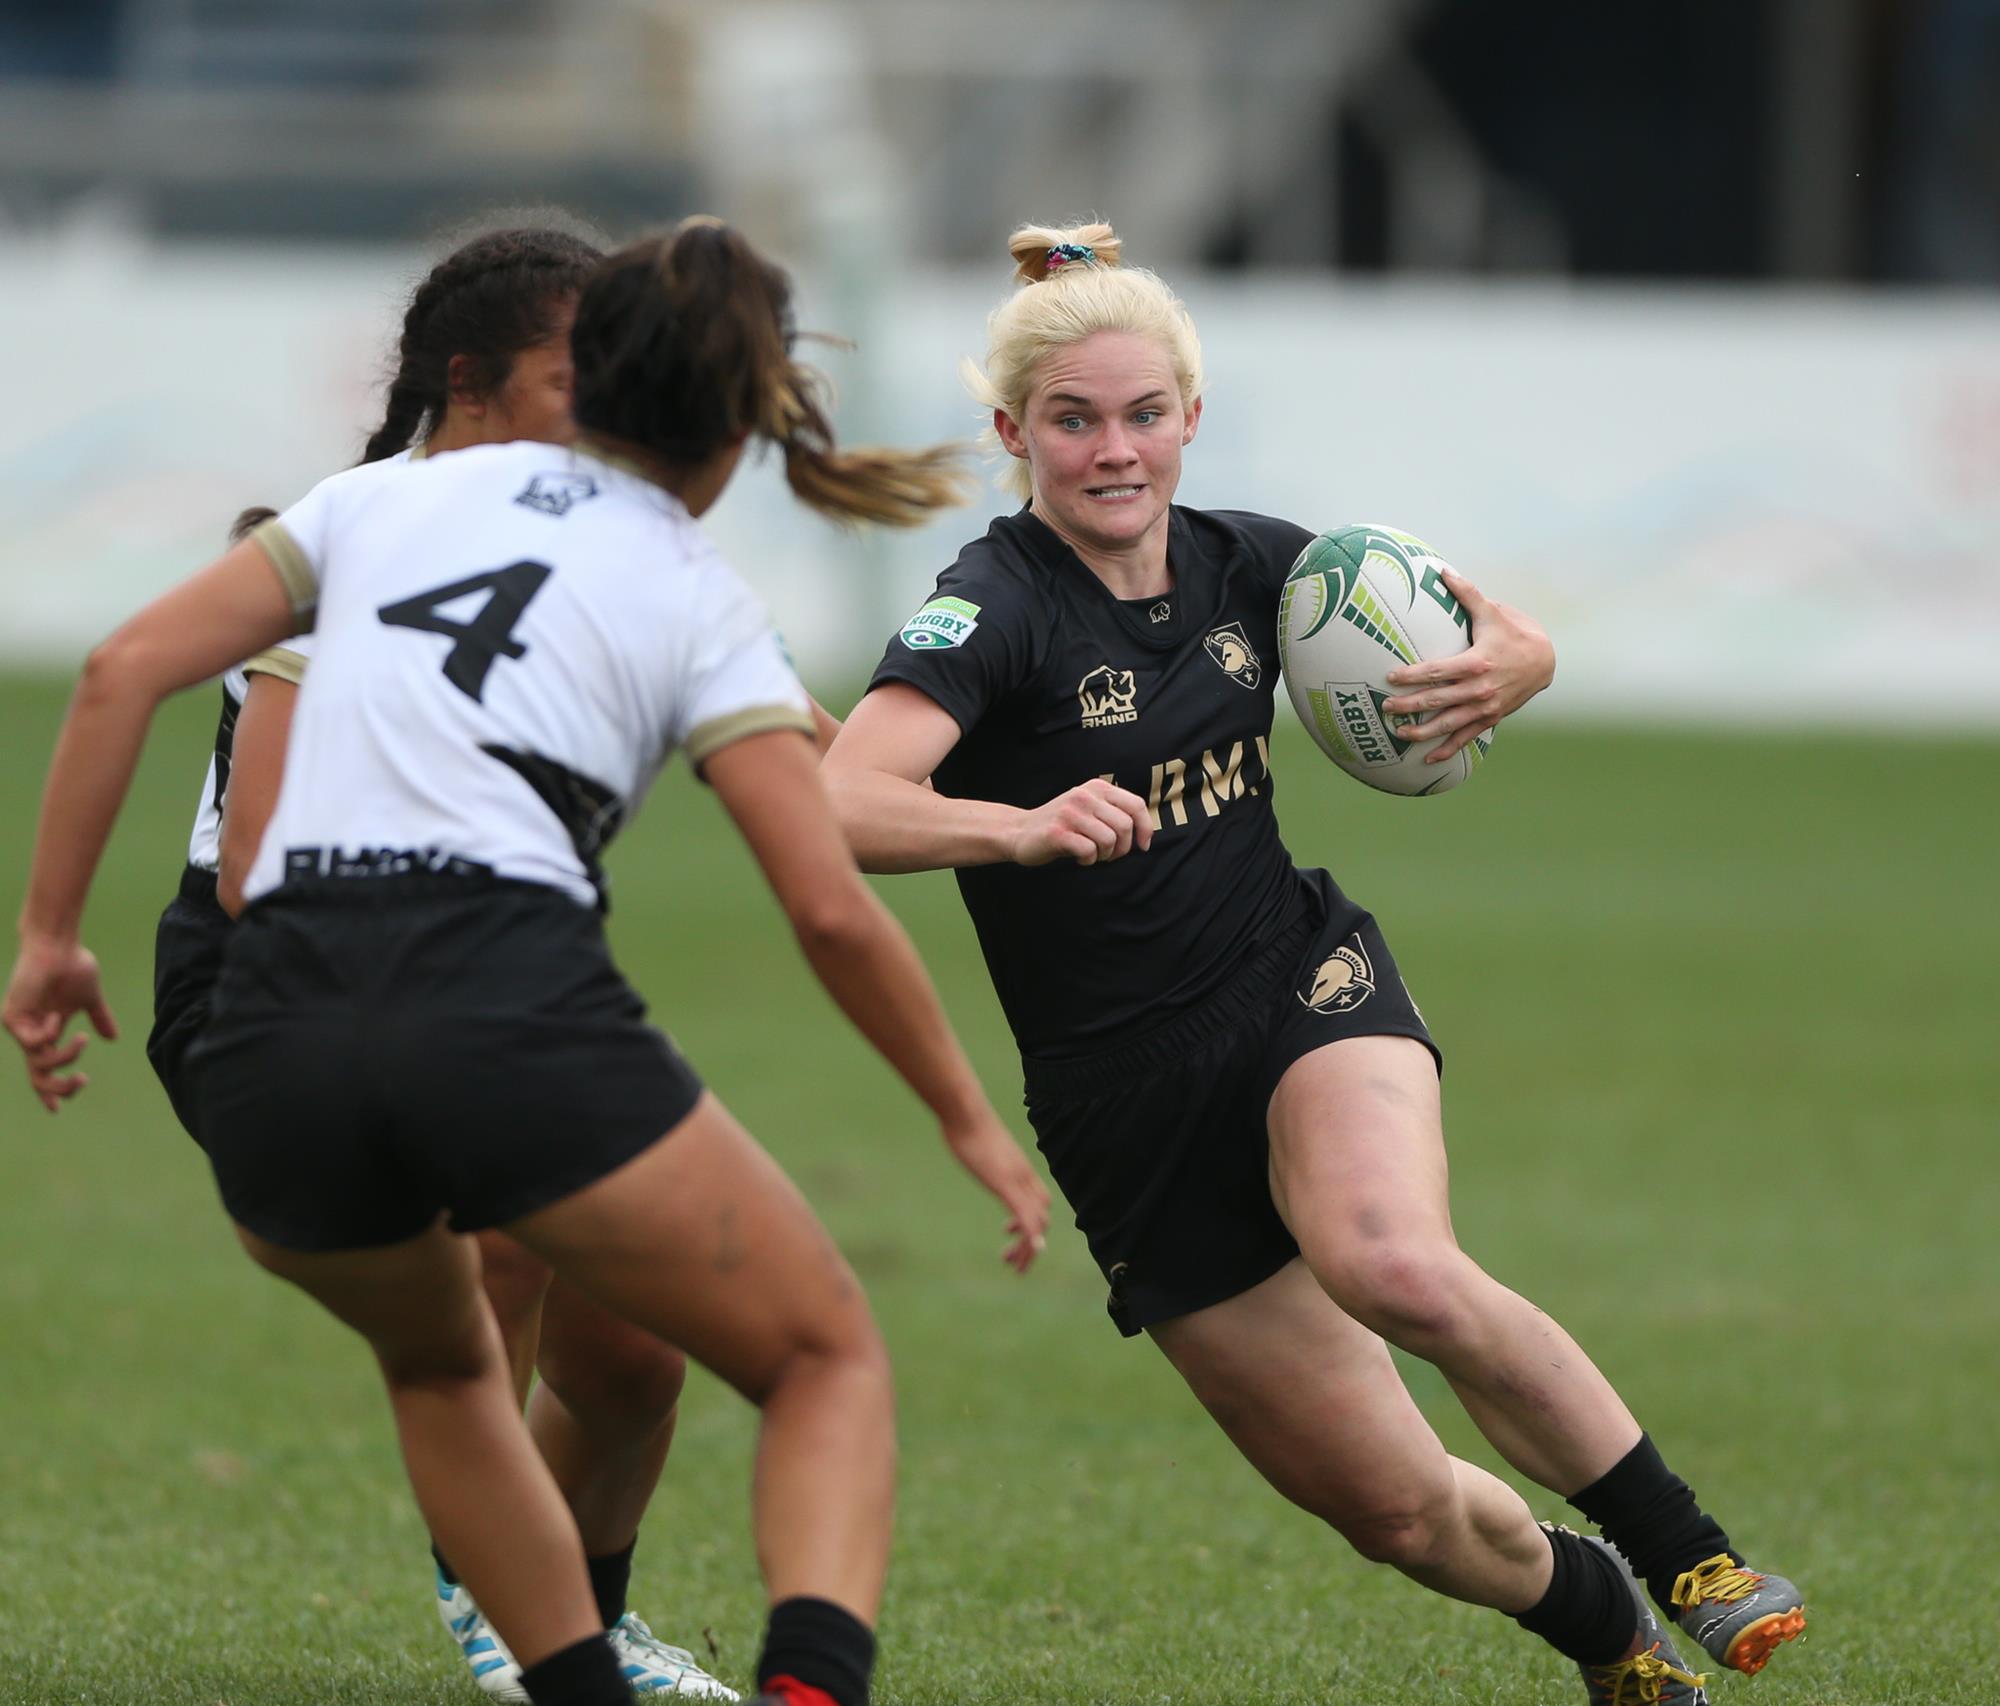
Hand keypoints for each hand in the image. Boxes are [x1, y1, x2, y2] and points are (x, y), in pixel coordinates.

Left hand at [3, 936, 119, 1111]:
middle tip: (82, 1082)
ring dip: (65, 1056)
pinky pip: (31, 1042)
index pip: (44, 1069)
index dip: (49, 1090)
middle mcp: (31, 1033)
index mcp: (47, 1032)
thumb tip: (113, 1038)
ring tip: (81, 1038)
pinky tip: (55, 1017)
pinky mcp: (12, 1018)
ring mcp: (21, 1027)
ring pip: (38, 1063)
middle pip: (37, 1076)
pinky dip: (47, 1035)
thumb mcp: (90, 999)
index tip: (55, 1110)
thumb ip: (100, 1018)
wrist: (58, 946)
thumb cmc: (73, 967)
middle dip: (59, 1087)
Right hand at [941, 1107, 1051, 1272]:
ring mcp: (1016, 1180)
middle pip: (1042, 1217)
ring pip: (1037, 1221)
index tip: (1007, 1233)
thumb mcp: (979, 1144)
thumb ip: (983, 1153)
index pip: (1040, 1203)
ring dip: (1028, 1247)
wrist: (964, 1110)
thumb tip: (970, 1147)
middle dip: (1031, 1244)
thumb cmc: (966, 1124)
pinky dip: (1031, 1234)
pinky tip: (1030, 1249)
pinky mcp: (1005, 1183)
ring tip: (1010, 1263)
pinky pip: (1025, 1214)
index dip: (1032, 1223)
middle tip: (1013, 1264)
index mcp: (1020, 1169)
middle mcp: (1024, 1176)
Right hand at [1012, 777, 1153, 866]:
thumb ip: (1113, 811)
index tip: (1142, 846)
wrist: (1020, 831)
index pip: (1136, 805)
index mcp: (1096, 788)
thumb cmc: (1062, 825)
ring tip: (1092, 855)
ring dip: (1105, 855)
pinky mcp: (1058, 832)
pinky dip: (1088, 860)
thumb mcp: (1089, 808)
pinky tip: (1078, 858)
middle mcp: (1084, 796)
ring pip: (1109, 840)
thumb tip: (1145, 831)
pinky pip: (1089, 851)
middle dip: (1122, 848)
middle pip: (1125, 826)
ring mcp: (1070, 813)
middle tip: (1109, 855)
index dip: (1145, 828)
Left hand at [1381, 568, 1555, 761]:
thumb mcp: (1492, 612)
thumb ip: (1466, 593)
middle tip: (1385, 707)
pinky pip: (1466, 737)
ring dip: (1424, 731)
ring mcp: (1486, 707)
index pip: (1438, 671)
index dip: (1413, 675)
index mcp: (1477, 662)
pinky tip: (1428, 759)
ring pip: (1450, 723)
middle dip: (1410, 705)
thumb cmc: (1513, 632)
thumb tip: (1442, 569)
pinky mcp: (1491, 718)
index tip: (1390, 677)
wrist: (1545, 660)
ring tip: (1399, 733)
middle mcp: (1481, 688)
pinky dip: (1448, 749)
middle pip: (1439, 700)